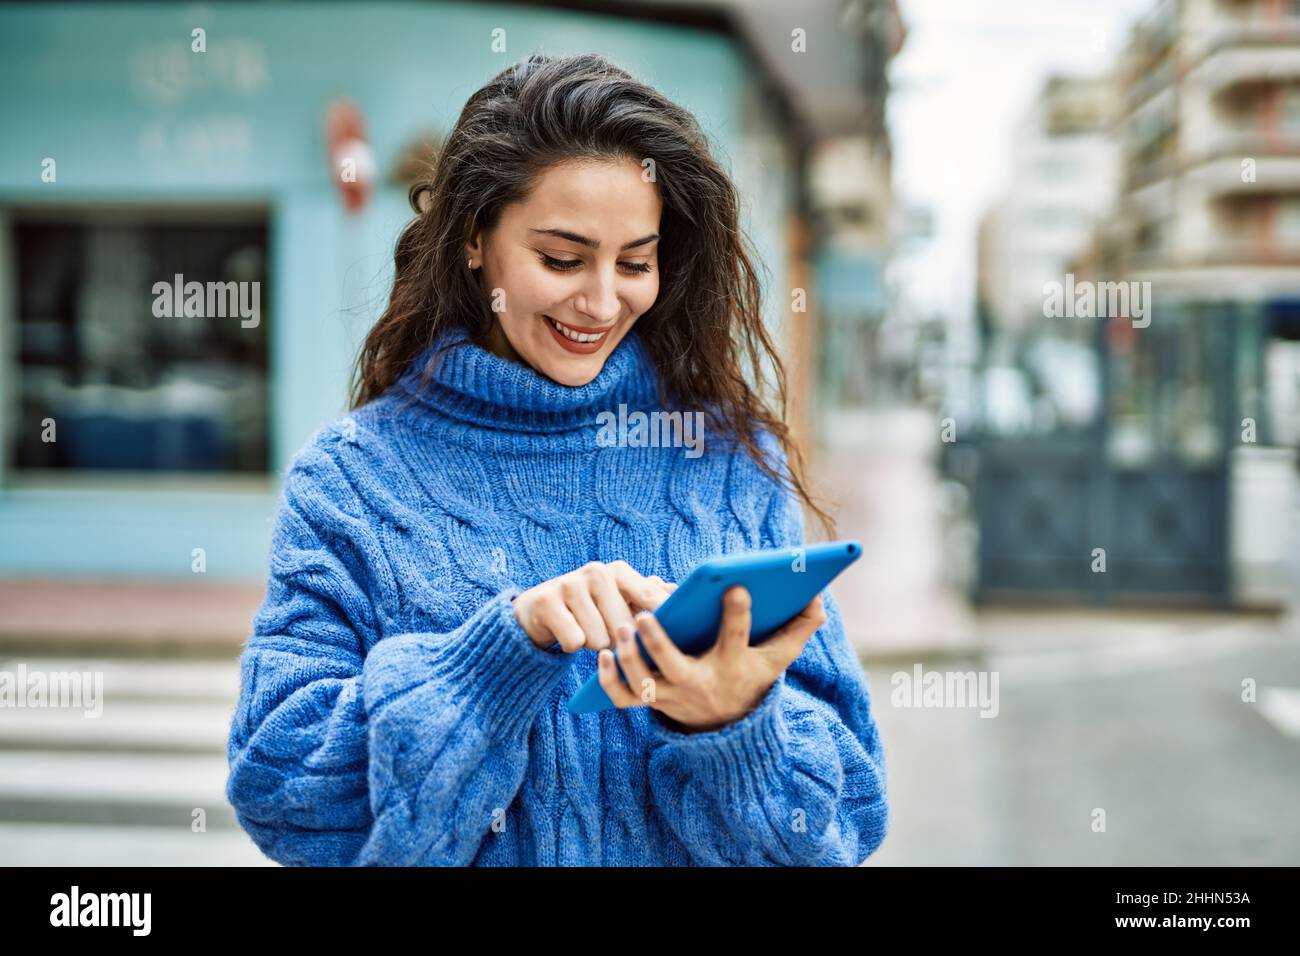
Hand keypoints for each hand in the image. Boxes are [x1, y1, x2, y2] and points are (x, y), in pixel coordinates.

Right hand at [513, 561, 674, 652]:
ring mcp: (570, 584)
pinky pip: (574, 641)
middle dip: (617, 640)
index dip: (659, 620)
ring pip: (599, 639)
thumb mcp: (620, 601)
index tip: (666, 633)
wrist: (541, 609)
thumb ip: (650, 597)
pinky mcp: (546, 601)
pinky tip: (566, 633)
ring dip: (593, 644)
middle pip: (624, 627)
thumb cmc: (592, 608)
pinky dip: (571, 645)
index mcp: (619, 571)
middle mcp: (596, 571)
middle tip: (605, 631)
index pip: (649, 597)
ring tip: (584, 630)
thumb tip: (680, 593)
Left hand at [596, 586, 826, 731]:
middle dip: (659, 643)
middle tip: (644, 616)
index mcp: (733, 664)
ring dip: (629, 657)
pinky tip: (601, 656)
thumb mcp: (778, 656)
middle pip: (676, 667)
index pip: (737, 638)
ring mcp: (672, 695)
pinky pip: (625, 698)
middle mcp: (700, 682)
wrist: (730, 726)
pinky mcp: (651, 703)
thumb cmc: (752, 675)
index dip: (738, 614)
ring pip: (644, 682)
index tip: (736, 586)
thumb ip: (801, 627)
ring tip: (619, 629)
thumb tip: (818, 597)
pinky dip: (610, 681)